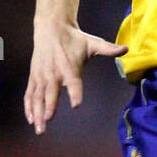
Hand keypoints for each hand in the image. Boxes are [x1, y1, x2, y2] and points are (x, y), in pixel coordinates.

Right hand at [24, 19, 127, 134]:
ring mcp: (42, 76)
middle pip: (50, 93)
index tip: (76, 104)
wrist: (52, 27)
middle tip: (47, 122)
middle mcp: (55, 74)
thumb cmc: (75, 39)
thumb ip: (109, 49)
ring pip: (38, 97)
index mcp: (70, 68)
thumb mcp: (93, 43)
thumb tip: (127, 49)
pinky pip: (30, 94)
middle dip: (48, 108)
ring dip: (36, 113)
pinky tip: (30, 119)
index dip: (75, 93)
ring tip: (38, 128)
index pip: (73, 83)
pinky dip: (29, 106)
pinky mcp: (34, 77)